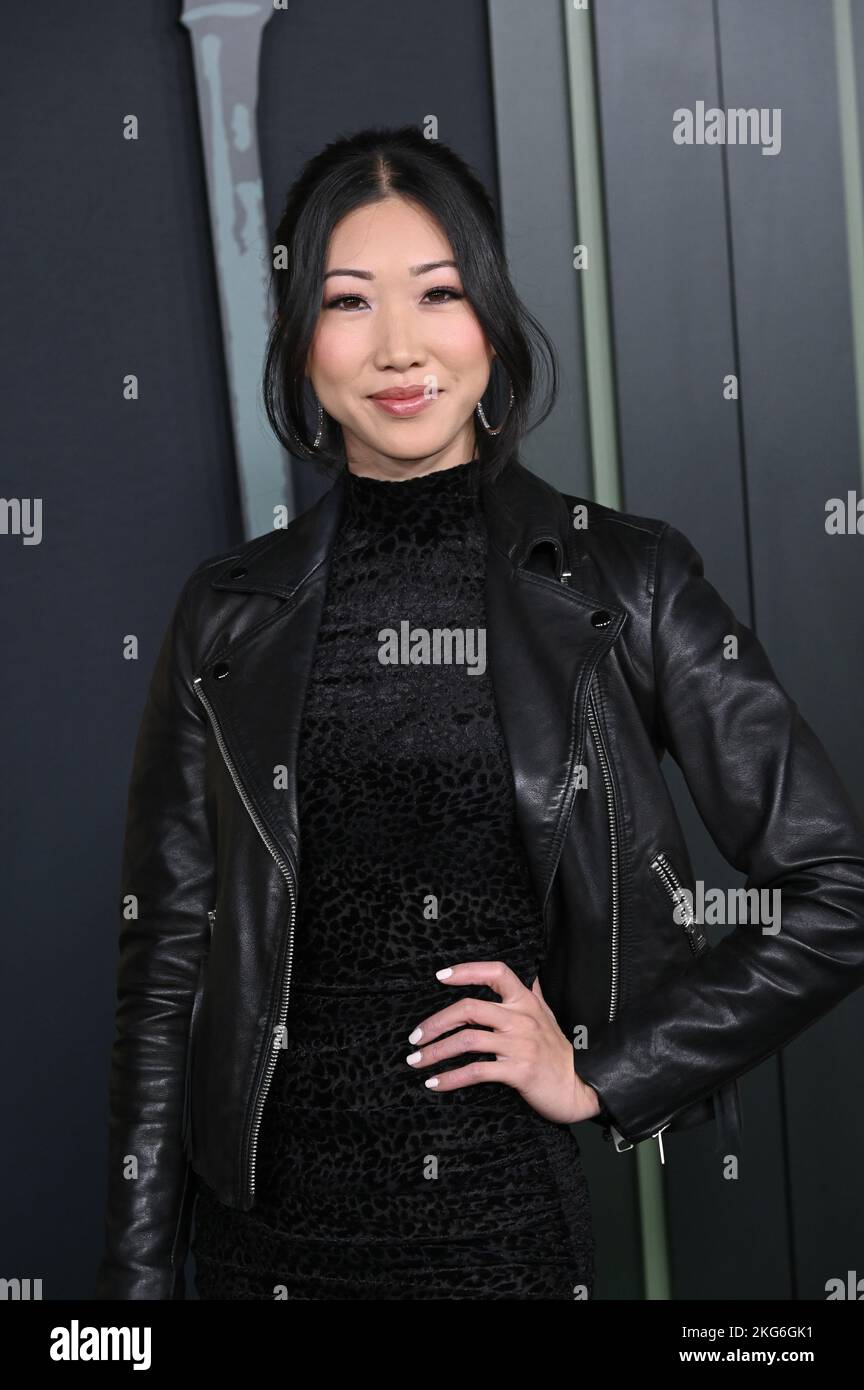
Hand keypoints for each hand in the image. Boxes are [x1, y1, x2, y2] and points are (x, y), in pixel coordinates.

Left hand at [404, 960, 602, 1124]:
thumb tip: (530, 976)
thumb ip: (532, 996)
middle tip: (415, 1037)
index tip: (440, 976)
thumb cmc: (559, 1053)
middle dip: (436, 1023)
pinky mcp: (518, 1071)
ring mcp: (519, 1044)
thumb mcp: (548, 1017)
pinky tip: (435, 1083)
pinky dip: (451, 1078)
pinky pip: (476, 1071)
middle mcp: (521, 1018)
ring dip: (435, 1052)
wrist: (580, 1087)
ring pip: (467, 1040)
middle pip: (469, 1008)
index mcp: (525, 1002)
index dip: (466, 971)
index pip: (495, 973)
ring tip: (417, 1062)